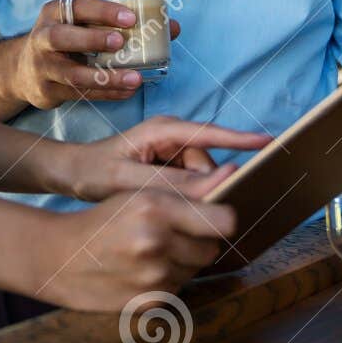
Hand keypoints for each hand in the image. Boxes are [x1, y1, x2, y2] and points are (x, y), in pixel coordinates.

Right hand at [8, 0, 179, 111]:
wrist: (24, 69)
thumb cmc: (67, 38)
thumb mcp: (84, 23)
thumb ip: (122, 22)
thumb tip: (171, 26)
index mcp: (56, 12)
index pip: (78, 7)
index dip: (103, 11)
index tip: (131, 17)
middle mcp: (44, 37)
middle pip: (62, 37)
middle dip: (92, 39)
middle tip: (121, 42)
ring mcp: (43, 66)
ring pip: (72, 74)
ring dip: (104, 77)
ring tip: (134, 78)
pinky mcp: (48, 90)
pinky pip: (79, 94)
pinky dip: (105, 94)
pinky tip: (127, 92)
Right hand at [29, 189, 237, 311]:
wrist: (60, 257)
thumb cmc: (102, 221)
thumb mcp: (137, 195)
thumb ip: (181, 198)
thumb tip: (229, 192)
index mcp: (156, 207)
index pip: (224, 221)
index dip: (221, 220)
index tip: (214, 219)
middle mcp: (157, 242)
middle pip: (211, 249)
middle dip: (198, 242)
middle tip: (172, 236)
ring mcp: (154, 277)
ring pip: (195, 271)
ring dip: (181, 264)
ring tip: (150, 254)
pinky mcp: (150, 302)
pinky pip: (178, 290)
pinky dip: (166, 282)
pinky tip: (142, 273)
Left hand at [58, 115, 269, 201]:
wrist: (72, 173)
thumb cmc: (94, 171)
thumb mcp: (128, 180)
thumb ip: (172, 183)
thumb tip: (216, 183)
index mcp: (164, 130)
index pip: (211, 134)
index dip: (241, 140)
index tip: (269, 143)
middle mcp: (173, 136)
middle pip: (209, 164)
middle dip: (205, 188)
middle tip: (182, 212)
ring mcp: (173, 150)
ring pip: (202, 178)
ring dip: (193, 196)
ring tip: (163, 208)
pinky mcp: (171, 166)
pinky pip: (191, 183)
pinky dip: (187, 197)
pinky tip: (170, 209)